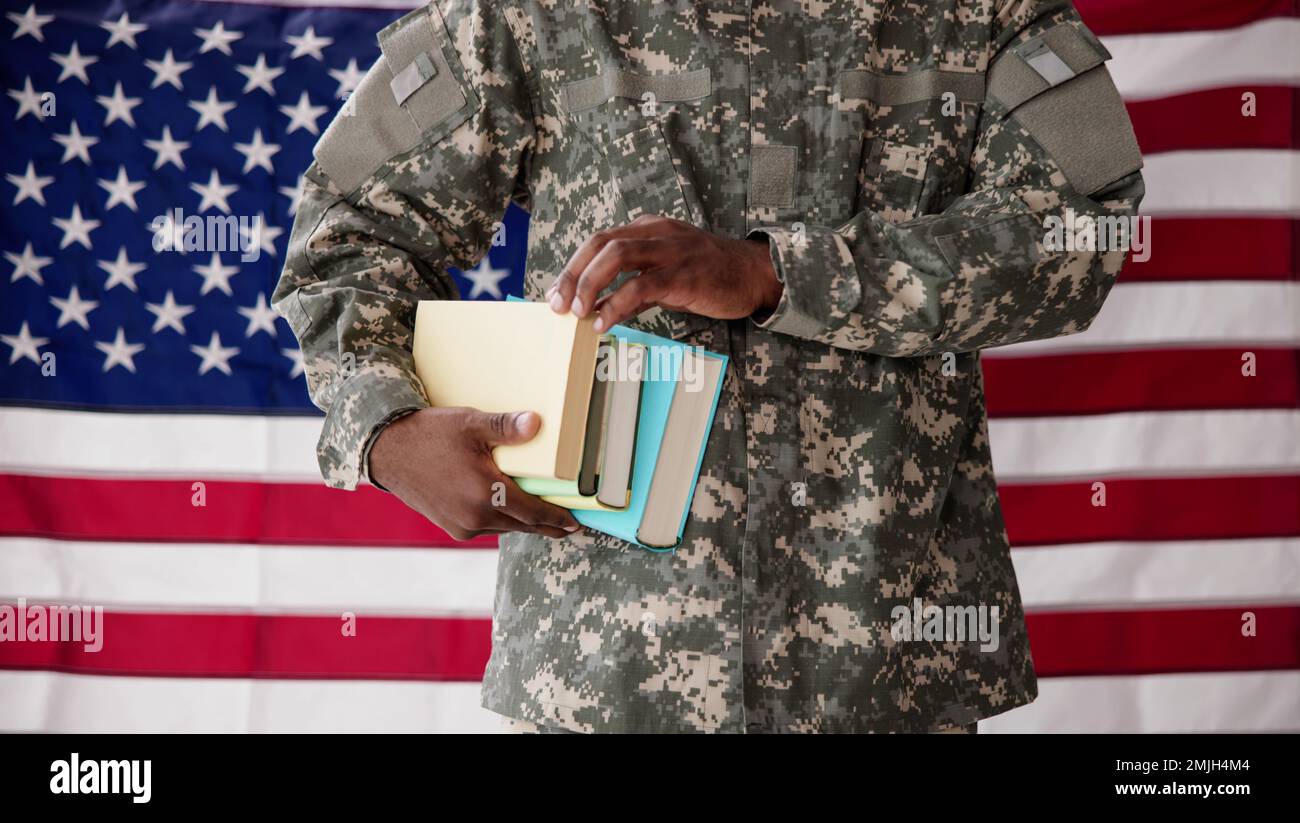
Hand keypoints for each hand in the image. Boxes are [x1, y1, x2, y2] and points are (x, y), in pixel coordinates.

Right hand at [368, 407, 580, 540]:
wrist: (388, 452)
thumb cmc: (429, 434)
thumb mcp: (471, 423)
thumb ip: (506, 427)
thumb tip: (536, 423)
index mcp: (485, 494)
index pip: (533, 513)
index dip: (557, 519)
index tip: (575, 524)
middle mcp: (475, 517)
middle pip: (523, 526)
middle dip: (547, 526)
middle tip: (568, 528)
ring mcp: (462, 525)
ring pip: (505, 528)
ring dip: (524, 524)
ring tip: (542, 519)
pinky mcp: (451, 527)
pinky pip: (486, 527)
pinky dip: (501, 521)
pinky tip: (509, 513)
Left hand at [546, 214, 782, 330]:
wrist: (755, 274)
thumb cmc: (710, 276)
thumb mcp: (667, 277)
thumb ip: (635, 290)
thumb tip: (602, 312)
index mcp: (648, 228)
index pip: (599, 241)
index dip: (573, 267)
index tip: (557, 295)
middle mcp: (656, 232)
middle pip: (601, 243)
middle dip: (574, 275)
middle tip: (559, 305)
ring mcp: (671, 250)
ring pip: (617, 256)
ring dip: (590, 285)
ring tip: (578, 314)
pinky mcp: (685, 273)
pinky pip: (642, 285)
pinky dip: (617, 304)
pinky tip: (605, 323)